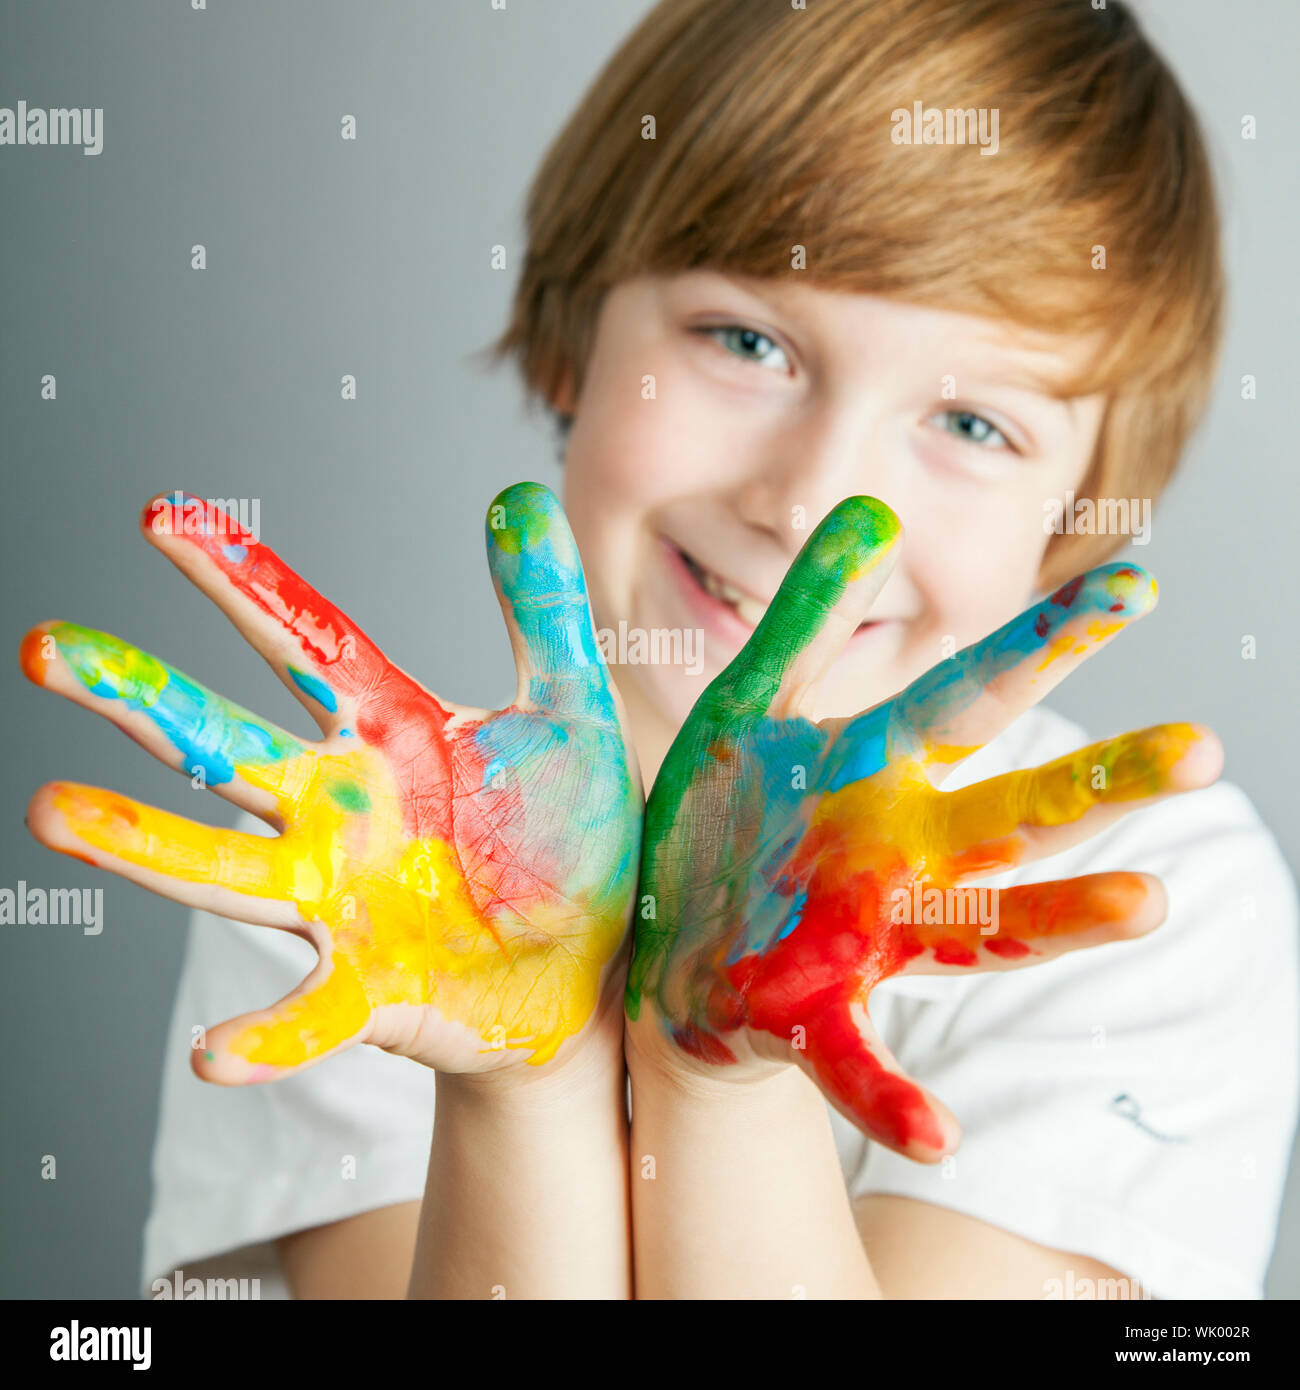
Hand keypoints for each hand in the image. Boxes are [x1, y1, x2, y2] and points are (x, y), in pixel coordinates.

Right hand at [22, 483, 640, 1080]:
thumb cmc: (571, 835)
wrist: (591, 963)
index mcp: (388, 732)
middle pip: (223, 744)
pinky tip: (212, 1052)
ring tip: (54, 813)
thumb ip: (543, 612)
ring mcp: (341, 899)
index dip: (236, 577)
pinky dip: (264, 1035)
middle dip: (140, 698)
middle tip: (48, 649)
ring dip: (143, 844)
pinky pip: (307, 1014)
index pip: (300, 639)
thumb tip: (516, 493)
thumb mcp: (571, 712)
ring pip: (225, 868)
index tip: (161, 515)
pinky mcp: (368, 988)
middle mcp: (340, 809)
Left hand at [624, 496, 1220, 1159]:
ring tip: (1142, 906)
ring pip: (973, 926)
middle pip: (1008, 811)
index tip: (1138, 582)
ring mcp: (860, 932)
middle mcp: (892, 848)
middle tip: (1198, 750)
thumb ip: (807, 615)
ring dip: (1055, 921)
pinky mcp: (805, 1008)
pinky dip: (895, 1096)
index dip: (1049, 639)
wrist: (665, 930)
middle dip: (1094, 780)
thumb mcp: (753, 703)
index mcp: (872, 766)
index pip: (972, 693)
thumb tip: (875, 514)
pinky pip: (853, 1059)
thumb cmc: (724, 812)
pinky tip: (941, 1137)